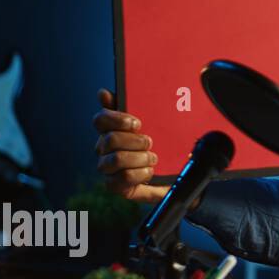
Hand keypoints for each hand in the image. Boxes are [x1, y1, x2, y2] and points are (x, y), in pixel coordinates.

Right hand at [93, 88, 167, 205]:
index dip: (116, 119)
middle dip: (136, 140)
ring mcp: (108, 167)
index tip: (137, 123)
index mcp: (112, 129)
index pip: (100, 120)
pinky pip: (123, 178)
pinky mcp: (115, 185)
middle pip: (109, 139)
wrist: (178, 173)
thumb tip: (103, 93)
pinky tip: (150, 171)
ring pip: (116, 159)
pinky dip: (141, 174)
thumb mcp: (159, 121)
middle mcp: (105, 148)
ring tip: (153, 158)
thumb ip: (137, 104)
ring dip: (140, 158)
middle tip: (151, 142)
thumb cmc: (166, 144)